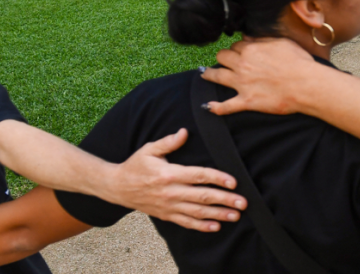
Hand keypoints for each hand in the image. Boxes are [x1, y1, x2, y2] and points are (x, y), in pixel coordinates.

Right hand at [105, 128, 246, 231]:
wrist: (117, 187)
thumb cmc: (135, 166)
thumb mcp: (149, 149)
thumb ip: (169, 142)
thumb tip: (184, 132)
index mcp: (169, 174)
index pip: (199, 176)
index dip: (217, 178)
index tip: (233, 182)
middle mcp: (171, 192)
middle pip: (203, 197)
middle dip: (225, 200)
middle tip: (243, 203)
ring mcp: (169, 206)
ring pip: (198, 212)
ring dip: (218, 215)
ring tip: (235, 216)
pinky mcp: (166, 215)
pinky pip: (186, 222)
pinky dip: (202, 226)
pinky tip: (216, 227)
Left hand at [203, 37, 321, 115]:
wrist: (305, 85)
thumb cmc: (299, 62)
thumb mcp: (282, 42)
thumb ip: (262, 39)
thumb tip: (248, 37)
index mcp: (251, 50)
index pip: (236, 46)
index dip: (238, 48)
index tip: (240, 50)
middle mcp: (242, 65)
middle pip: (222, 57)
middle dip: (222, 57)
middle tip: (224, 60)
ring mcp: (242, 84)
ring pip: (217, 76)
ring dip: (209, 74)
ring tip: (204, 74)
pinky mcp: (246, 101)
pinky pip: (226, 106)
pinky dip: (216, 107)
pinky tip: (207, 107)